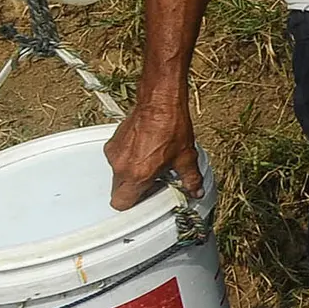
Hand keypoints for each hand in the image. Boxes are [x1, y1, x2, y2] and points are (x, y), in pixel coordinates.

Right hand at [104, 96, 202, 210]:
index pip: (121, 204)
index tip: (147, 198)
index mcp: (137, 175)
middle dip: (134, 190)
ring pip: (117, 175)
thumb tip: (195, 191)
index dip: (134, 205)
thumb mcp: (186, 157)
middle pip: (118, 191)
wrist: (159, 102)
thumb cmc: (171, 127)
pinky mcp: (112, 142)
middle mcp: (121, 167)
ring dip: (131, 174)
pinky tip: (144, 150)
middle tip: (152, 182)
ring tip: (151, 162)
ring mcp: (114, 154)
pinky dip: (128, 160)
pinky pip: (117, 159)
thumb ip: (190, 178)